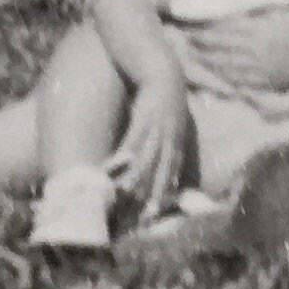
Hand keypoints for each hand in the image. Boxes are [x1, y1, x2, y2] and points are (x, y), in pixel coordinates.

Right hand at [103, 80, 192, 224]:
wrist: (161, 69)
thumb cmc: (163, 98)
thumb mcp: (171, 124)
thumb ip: (166, 144)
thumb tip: (153, 163)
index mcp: (175, 144)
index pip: (170, 177)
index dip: (162, 197)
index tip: (153, 217)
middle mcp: (169, 141)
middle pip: (159, 176)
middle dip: (149, 198)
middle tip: (137, 218)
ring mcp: (158, 130)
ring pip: (147, 163)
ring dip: (133, 182)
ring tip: (121, 199)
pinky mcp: (145, 118)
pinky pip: (133, 142)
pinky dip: (123, 157)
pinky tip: (113, 167)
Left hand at [183, 11, 288, 93]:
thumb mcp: (278, 13)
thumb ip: (254, 14)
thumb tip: (230, 12)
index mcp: (258, 29)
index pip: (222, 28)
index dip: (203, 27)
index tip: (189, 23)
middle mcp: (254, 49)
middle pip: (219, 46)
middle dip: (199, 43)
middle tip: (183, 38)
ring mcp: (258, 68)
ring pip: (224, 65)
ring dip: (206, 60)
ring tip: (192, 54)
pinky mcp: (264, 82)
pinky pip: (238, 80)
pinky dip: (222, 76)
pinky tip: (212, 72)